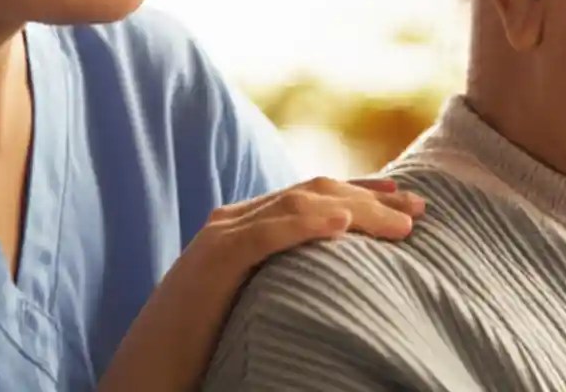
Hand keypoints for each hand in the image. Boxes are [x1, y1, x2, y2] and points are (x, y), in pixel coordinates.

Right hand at [97, 177, 425, 391]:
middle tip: (420, 211)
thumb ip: (291, 280)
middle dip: (372, 198)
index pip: (314, 196)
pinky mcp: (211, 262)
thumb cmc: (201, 352)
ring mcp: (220, 236)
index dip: (363, 192)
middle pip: (315, 192)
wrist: (145, 379)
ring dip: (357, 210)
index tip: (407, 201)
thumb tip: (344, 281)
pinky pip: (266, 233)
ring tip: (399, 225)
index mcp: (245, 227)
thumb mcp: (257, 306)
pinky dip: (306, 224)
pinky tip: (342, 226)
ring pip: (299, 205)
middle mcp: (233, 221)